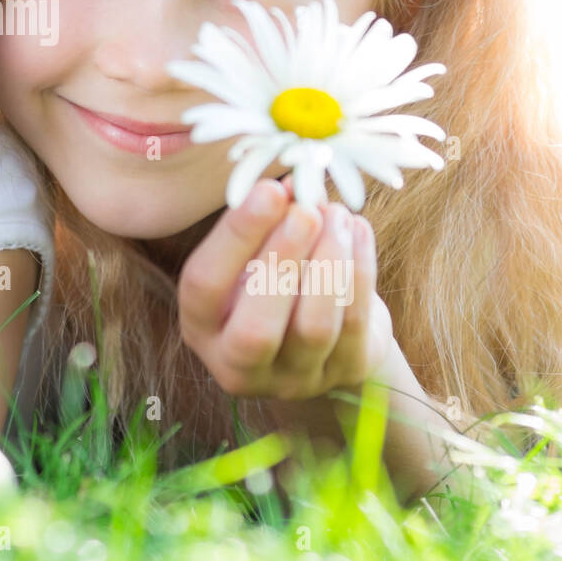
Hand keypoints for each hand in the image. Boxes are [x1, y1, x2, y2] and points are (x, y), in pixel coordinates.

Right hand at [178, 174, 393, 401]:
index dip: (236, 237)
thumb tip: (296, 182)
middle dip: (283, 260)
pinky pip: (354, 324)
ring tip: (336, 214)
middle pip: (256, 327)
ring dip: (328, 262)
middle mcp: (238, 364)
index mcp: (201, 326)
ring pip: (313, 328)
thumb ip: (262, 222)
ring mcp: (294, 379)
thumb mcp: (251, 255)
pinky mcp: (343, 375)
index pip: (204, 286)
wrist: (322, 333)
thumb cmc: (273, 279)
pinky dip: (359, 271)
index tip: (269, 190)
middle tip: (306, 210)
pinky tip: (357, 231)